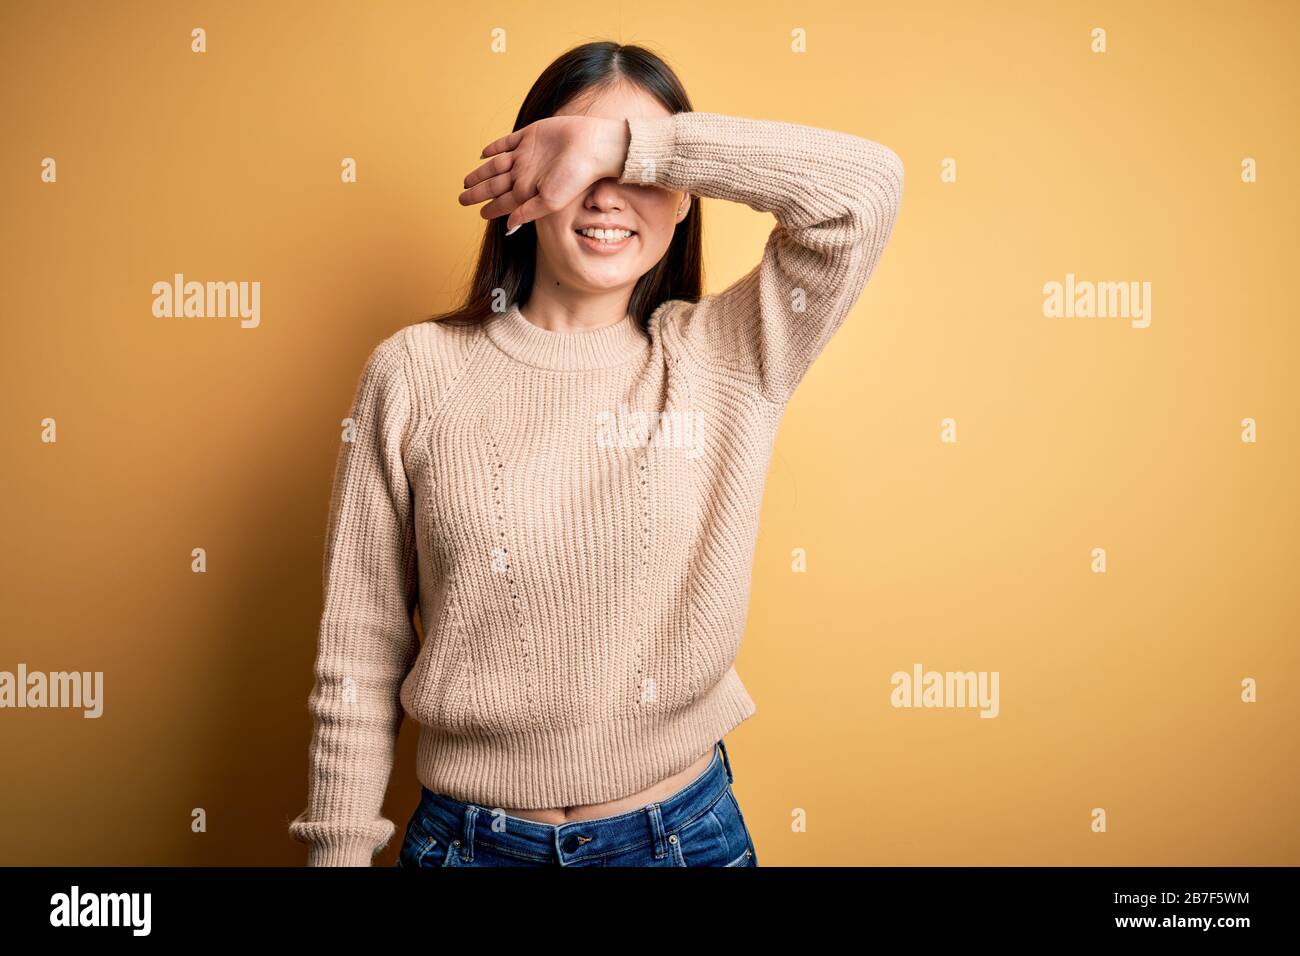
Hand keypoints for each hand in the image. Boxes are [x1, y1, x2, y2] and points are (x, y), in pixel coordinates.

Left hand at [459, 116, 629, 232]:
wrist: (592, 147)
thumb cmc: (575, 177)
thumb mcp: (550, 201)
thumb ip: (527, 212)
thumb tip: (508, 226)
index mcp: (528, 190)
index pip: (503, 202)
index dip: (490, 208)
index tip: (479, 214)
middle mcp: (525, 173)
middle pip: (494, 184)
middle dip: (478, 192)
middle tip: (462, 199)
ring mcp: (526, 154)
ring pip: (496, 165)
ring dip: (481, 173)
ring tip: (466, 181)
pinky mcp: (530, 135)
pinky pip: (506, 143)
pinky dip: (494, 148)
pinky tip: (483, 154)